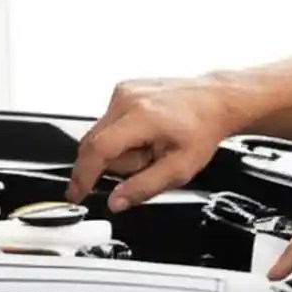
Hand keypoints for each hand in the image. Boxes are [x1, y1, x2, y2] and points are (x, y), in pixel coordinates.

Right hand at [67, 77, 242, 211]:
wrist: (214, 101)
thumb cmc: (202, 129)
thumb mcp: (179, 169)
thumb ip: (144, 188)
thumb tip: (116, 202)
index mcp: (143, 117)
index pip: (98, 149)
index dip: (84, 175)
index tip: (76, 193)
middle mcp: (128, 99)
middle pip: (95, 143)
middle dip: (114, 164)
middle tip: (145, 163)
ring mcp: (124, 91)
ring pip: (101, 134)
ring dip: (120, 149)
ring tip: (150, 146)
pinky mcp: (123, 89)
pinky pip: (108, 122)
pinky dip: (122, 134)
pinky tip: (146, 134)